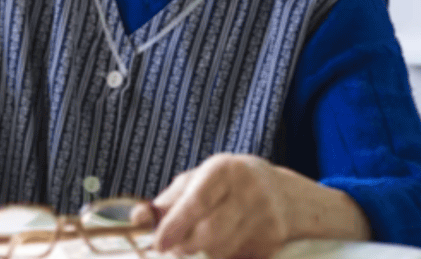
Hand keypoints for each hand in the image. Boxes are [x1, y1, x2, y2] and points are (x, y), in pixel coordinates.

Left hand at [133, 153, 369, 258]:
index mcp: (225, 170)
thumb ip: (166, 201)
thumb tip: (136, 219)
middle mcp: (249, 191)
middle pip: (209, 233)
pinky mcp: (272, 241)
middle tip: (173, 246)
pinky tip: (225, 243)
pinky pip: (236, 258)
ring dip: (202, 253)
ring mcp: (265, 217)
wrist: (284, 193)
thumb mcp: (198, 181)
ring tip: (200, 240)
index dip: (175, 225)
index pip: (197, 201)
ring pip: (221, 250)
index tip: (159, 243)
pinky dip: (223, 256)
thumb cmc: (228, 185)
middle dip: (185, 245)